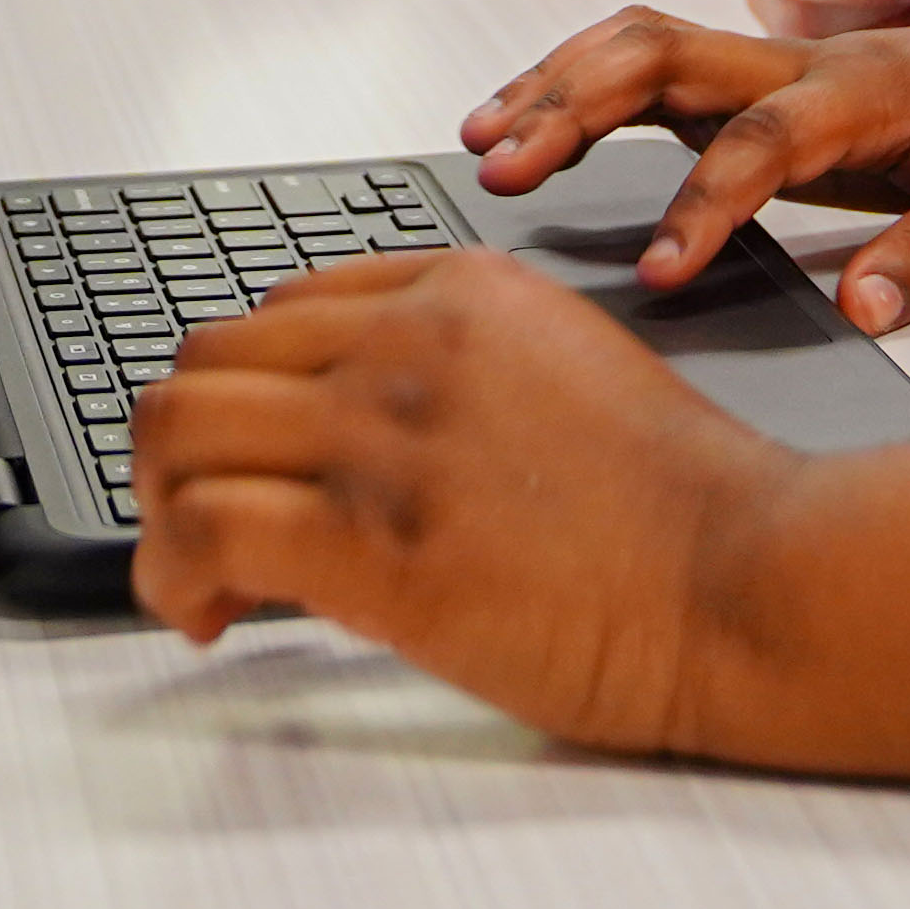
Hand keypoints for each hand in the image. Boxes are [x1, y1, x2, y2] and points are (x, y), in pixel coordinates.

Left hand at [126, 246, 788, 753]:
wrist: (750, 577)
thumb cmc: (682, 509)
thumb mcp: (569, 371)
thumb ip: (461, 373)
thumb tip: (362, 439)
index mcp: (460, 291)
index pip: (282, 309)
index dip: (246, 394)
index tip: (254, 462)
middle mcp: (408, 342)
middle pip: (207, 358)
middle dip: (179, 445)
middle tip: (199, 518)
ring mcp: (384, 435)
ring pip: (176, 431)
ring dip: (158, 508)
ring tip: (193, 575)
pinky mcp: (370, 542)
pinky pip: (201, 530)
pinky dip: (170, 577)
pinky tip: (205, 617)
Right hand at [456, 0, 909, 330]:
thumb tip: (867, 309)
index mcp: (874, 90)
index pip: (766, 139)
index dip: (704, 203)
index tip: (658, 273)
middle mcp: (808, 61)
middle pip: (668, 54)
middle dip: (576, 104)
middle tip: (503, 169)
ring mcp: (777, 63)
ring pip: (644, 44)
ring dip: (558, 82)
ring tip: (483, 141)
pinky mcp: (759, 82)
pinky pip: (652, 66)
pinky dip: (578, 85)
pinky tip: (527, 125)